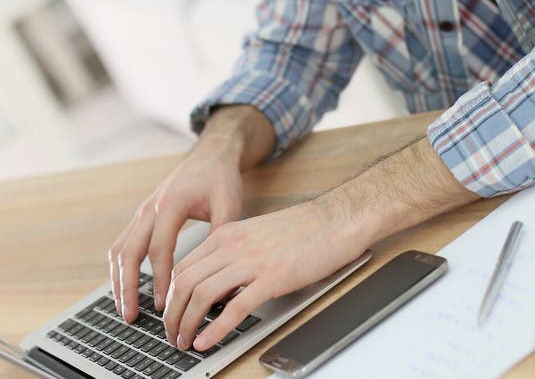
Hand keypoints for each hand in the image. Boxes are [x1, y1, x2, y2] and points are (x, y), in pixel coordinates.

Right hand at [109, 142, 243, 322]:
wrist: (211, 153)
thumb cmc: (221, 177)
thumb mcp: (229, 204)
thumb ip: (222, 240)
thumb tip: (222, 279)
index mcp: (171, 204)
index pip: (159, 248)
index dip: (160, 279)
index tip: (164, 305)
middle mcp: (150, 207)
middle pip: (129, 252)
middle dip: (127, 287)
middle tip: (131, 317)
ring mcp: (143, 210)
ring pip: (120, 249)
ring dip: (118, 280)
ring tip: (125, 309)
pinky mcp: (143, 215)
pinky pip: (123, 243)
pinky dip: (121, 267)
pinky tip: (126, 287)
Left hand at [163, 196, 365, 351]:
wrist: (334, 220)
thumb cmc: (302, 229)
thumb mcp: (257, 234)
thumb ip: (234, 254)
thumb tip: (218, 285)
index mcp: (228, 233)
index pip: (184, 266)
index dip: (171, 295)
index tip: (171, 314)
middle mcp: (234, 245)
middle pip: (185, 282)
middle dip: (172, 314)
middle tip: (171, 335)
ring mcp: (252, 261)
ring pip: (201, 295)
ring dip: (187, 324)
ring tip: (184, 342)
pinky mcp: (272, 278)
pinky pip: (234, 308)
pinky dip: (215, 329)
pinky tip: (207, 342)